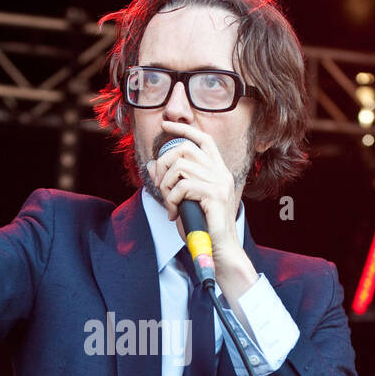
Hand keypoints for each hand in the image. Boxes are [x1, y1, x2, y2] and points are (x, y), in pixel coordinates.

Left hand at [147, 122, 257, 299]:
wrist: (220, 251)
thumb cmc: (202, 229)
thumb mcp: (183, 201)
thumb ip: (171, 182)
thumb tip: (153, 165)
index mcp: (218, 171)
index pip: (203, 139)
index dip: (184, 128)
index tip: (166, 124)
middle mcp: (221, 173)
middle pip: (185, 149)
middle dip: (165, 163)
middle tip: (161, 186)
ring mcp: (220, 183)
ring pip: (180, 168)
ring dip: (166, 186)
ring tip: (169, 203)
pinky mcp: (214, 196)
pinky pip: (182, 186)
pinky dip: (171, 199)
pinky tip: (174, 213)